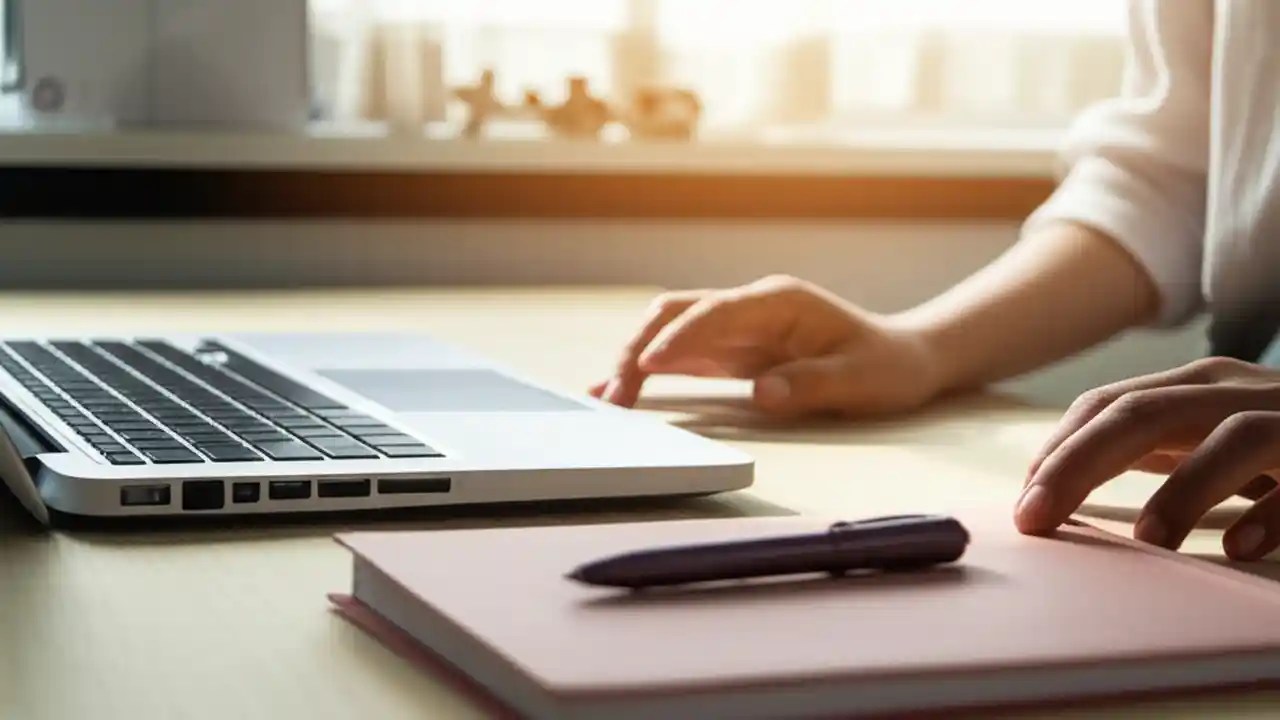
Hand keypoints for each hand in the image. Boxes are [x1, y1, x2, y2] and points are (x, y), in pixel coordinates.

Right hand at [588, 275, 943, 417]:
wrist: (902, 357)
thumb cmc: (885, 365)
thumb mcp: (860, 380)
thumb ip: (811, 384)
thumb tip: (762, 393)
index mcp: (779, 302)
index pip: (715, 312)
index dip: (678, 338)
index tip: (647, 366)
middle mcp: (751, 306)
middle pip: (677, 312)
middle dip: (639, 348)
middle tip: (614, 394)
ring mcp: (736, 326)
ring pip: (669, 329)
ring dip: (635, 358)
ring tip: (606, 398)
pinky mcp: (730, 349)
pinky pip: (679, 352)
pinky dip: (648, 369)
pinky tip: (619, 391)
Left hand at [1016, 357, 1279, 558]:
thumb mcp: (1214, 434)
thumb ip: (1157, 446)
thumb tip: (1059, 480)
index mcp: (1197, 387)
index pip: (1106, 406)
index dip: (1056, 452)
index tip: (1022, 505)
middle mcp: (1240, 393)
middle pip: (1143, 415)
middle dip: (1078, 465)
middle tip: (1036, 519)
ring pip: (1232, 438)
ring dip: (1185, 490)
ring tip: (1146, 542)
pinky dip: (1275, 515)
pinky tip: (1241, 550)